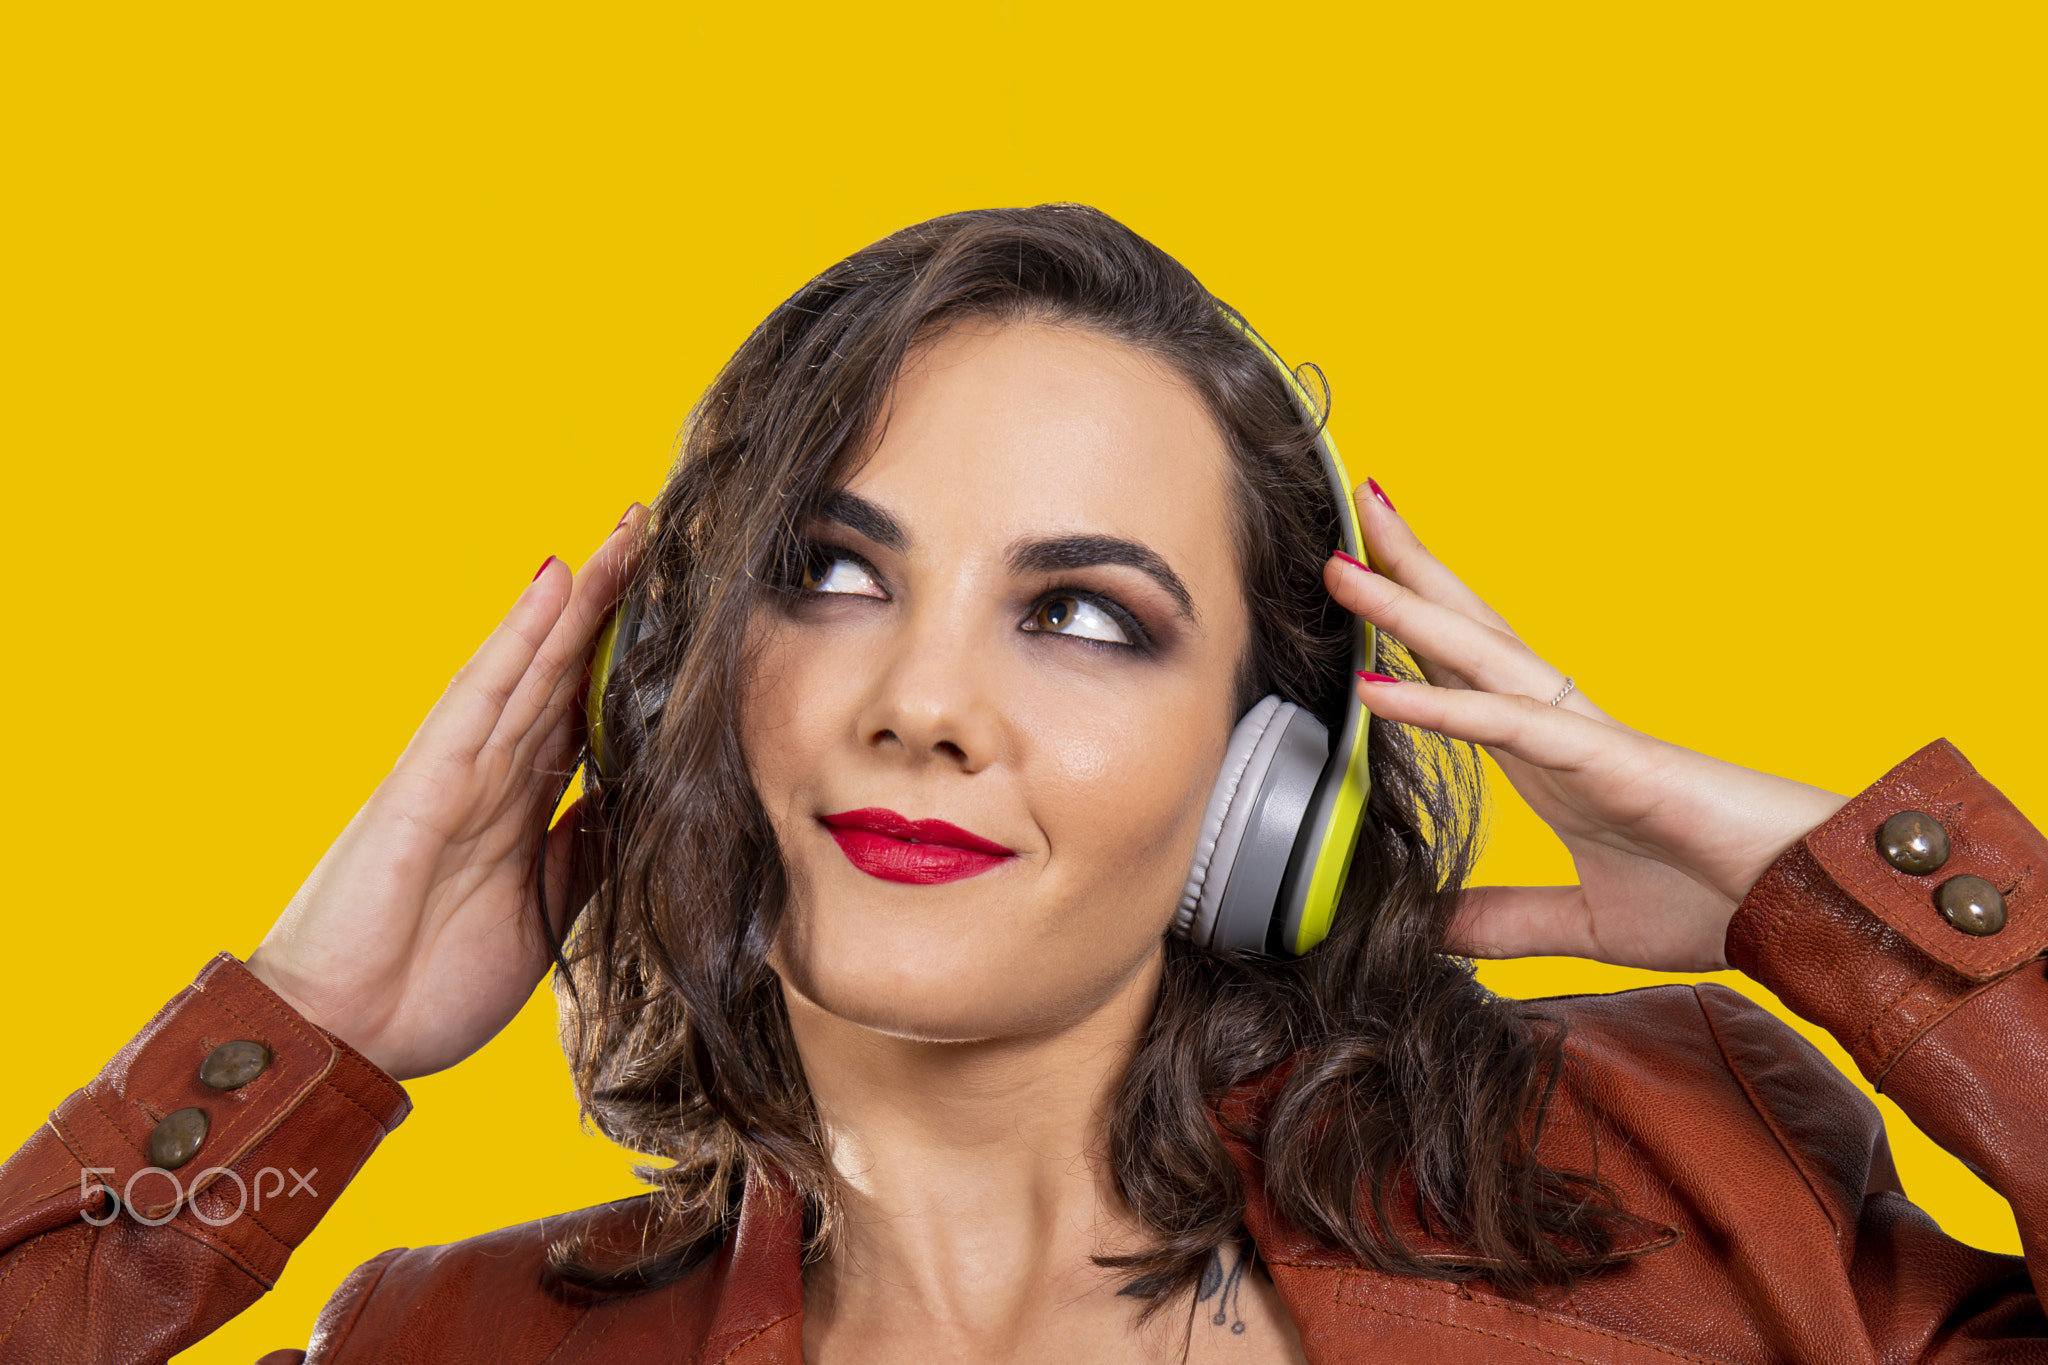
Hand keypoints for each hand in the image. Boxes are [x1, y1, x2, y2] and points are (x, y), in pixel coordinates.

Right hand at [244, 505, 646, 1079]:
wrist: (349, 1041)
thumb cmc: (433, 986)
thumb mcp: (549, 917)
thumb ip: (590, 856)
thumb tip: (646, 810)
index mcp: (524, 809)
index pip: (590, 716)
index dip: (634, 664)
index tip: (689, 616)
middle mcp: (495, 775)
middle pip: (565, 672)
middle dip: (615, 608)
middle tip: (663, 536)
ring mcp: (460, 769)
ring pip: (533, 664)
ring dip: (581, 598)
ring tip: (626, 534)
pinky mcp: (425, 777)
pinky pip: (480, 693)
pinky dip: (517, 636)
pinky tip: (553, 581)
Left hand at [1324, 484, 1845, 971]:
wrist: (1813, 911)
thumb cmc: (1722, 900)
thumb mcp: (1580, 924)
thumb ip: (1502, 922)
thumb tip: (1425, 930)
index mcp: (1548, 756)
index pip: (1464, 673)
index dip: (1409, 628)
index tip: (1357, 585)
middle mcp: (1557, 728)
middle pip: (1465, 634)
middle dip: (1404, 576)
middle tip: (1343, 523)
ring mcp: (1583, 737)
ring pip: (1478, 655)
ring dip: (1405, 608)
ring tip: (1341, 564)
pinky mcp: (1611, 761)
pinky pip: (1512, 724)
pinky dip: (1442, 704)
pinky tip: (1378, 685)